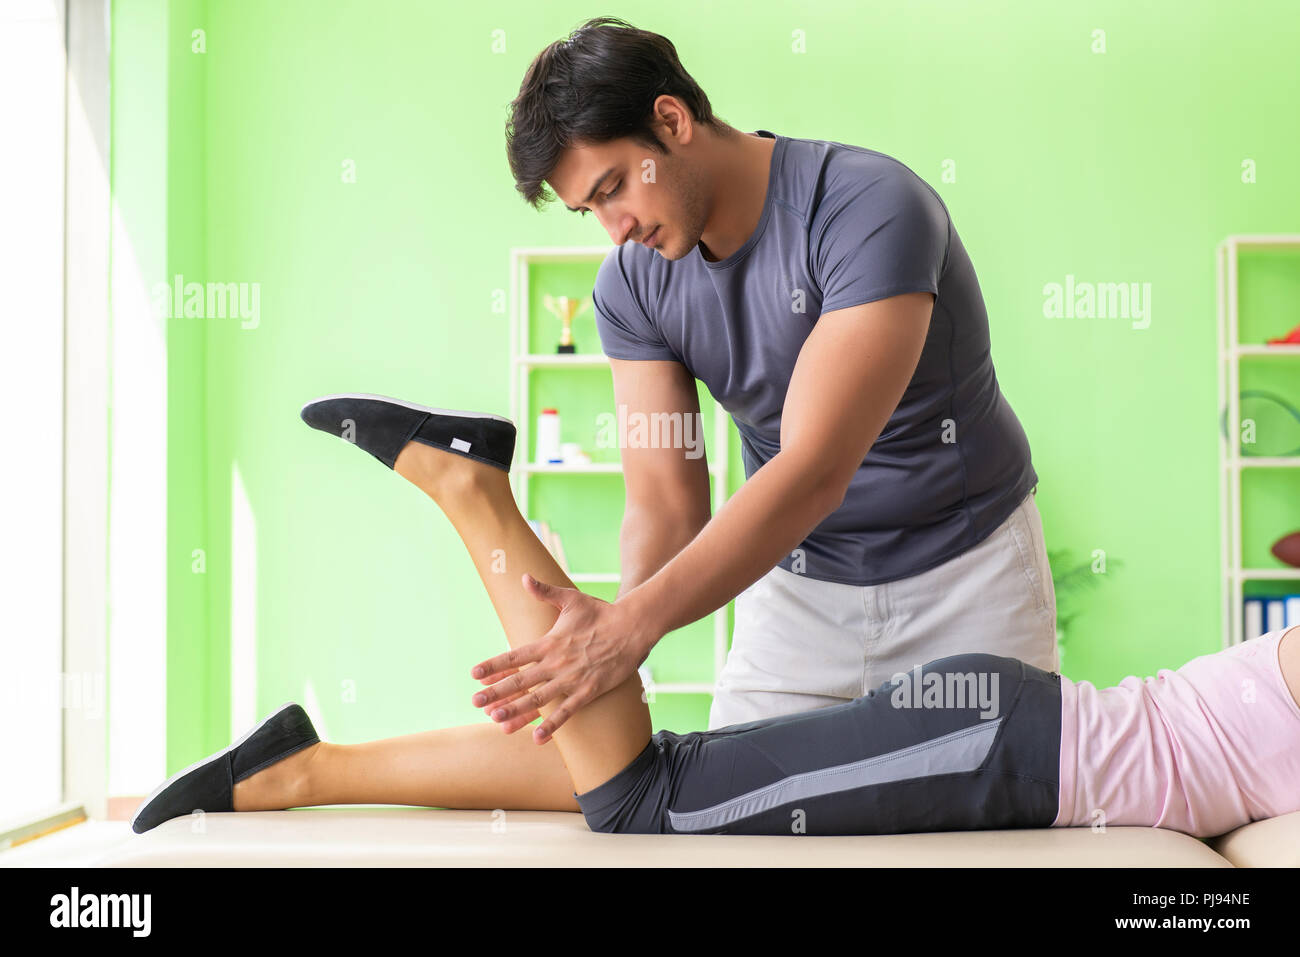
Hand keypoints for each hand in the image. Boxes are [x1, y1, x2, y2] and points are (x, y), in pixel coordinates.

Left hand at [469, 574, 658, 741]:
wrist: (633, 626)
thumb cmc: (602, 612)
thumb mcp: (571, 599)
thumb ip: (544, 592)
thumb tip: (524, 578)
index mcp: (549, 642)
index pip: (514, 656)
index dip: (493, 665)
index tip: (474, 674)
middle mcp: (556, 662)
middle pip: (520, 680)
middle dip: (495, 692)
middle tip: (474, 701)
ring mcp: (572, 679)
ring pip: (538, 699)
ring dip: (515, 710)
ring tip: (495, 719)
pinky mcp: (589, 690)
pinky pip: (567, 711)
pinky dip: (552, 725)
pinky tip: (537, 738)